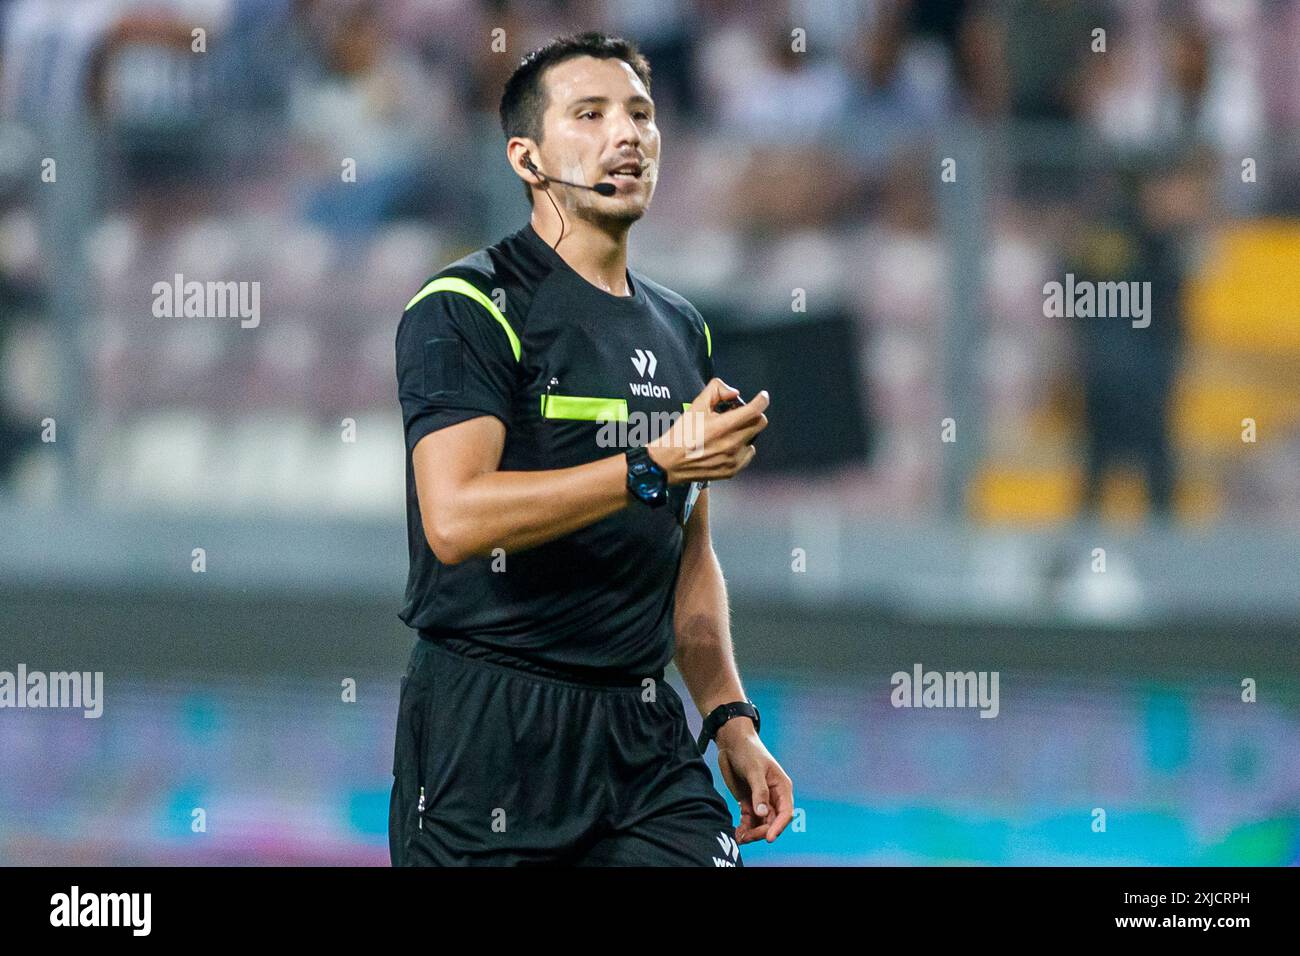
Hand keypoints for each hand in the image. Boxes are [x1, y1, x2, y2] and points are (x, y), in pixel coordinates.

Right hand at [647, 379, 767, 483]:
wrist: (670, 462)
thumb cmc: (682, 433)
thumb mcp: (696, 405)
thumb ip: (716, 390)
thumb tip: (734, 393)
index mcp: (723, 426)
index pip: (755, 410)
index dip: (762, 400)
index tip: (762, 397)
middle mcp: (732, 444)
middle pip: (760, 424)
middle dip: (753, 415)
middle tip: (739, 415)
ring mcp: (733, 459)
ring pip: (754, 439)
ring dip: (746, 433)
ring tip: (728, 433)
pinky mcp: (732, 470)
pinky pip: (748, 455)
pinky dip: (742, 448)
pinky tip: (727, 446)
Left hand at [714, 719, 793, 844]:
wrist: (732, 742)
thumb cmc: (748, 751)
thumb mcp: (754, 770)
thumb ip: (759, 792)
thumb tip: (763, 814)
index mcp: (782, 788)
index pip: (785, 812)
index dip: (779, 827)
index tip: (769, 838)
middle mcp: (773, 797)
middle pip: (772, 822)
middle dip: (761, 831)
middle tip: (747, 836)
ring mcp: (760, 801)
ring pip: (760, 824)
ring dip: (752, 833)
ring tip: (739, 838)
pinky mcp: (748, 802)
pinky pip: (749, 820)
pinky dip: (744, 828)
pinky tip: (736, 834)